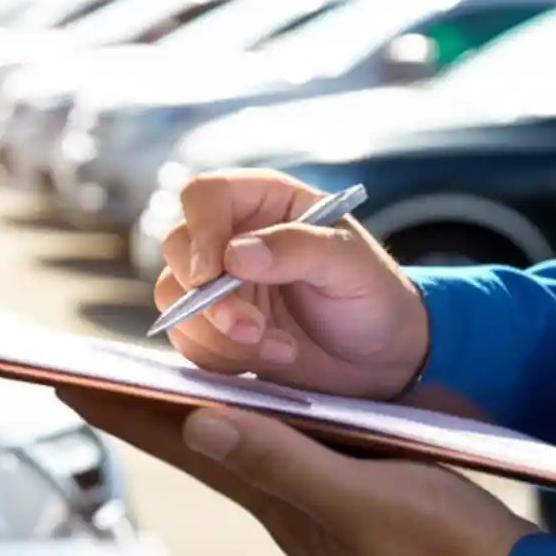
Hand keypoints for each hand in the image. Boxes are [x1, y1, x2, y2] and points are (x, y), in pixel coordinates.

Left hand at [58, 389, 538, 555]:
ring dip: (187, 413)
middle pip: (197, 443)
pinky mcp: (350, 494)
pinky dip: (250, 421)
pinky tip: (250, 411)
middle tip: (90, 375)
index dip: (124, 410)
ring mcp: (316, 501)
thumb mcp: (363, 501)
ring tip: (146, 386)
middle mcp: (286, 501)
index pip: (184, 443)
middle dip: (141, 407)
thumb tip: (202, 423)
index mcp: (281, 499)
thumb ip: (283, 463)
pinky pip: (282, 449)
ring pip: (237, 445)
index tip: (68, 377)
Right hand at [160, 169, 428, 399]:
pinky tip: (272, 358)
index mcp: (265, 203)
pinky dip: (222, 357)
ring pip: (174, 300)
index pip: (204, 196)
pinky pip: (187, 340)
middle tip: (253, 328)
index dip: (200, 229)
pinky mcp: (214, 329)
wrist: (380, 360)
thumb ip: (297, 249)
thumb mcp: (351, 265)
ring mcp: (218, 285)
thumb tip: (234, 254)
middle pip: (177, 249)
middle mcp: (231, 238)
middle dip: (208, 297)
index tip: (213, 272)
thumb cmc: (374, 297)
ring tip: (280, 348)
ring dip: (218, 334)